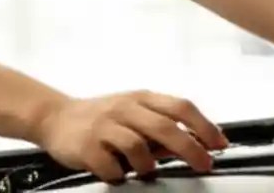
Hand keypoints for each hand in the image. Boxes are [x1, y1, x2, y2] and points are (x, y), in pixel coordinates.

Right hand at [32, 90, 229, 182]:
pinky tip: (118, 173)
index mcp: (139, 98)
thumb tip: (200, 142)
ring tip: (146, 170)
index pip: (179, 106)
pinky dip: (120, 175)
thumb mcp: (132, 112)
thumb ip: (162, 125)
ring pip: (138, 147)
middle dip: (190, 149)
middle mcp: (122, 109)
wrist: (54, 117)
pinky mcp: (86, 146)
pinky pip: (111, 167)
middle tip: (204, 165)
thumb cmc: (100, 118)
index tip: (220, 144)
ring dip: (149, 165)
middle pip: (164, 127)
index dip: (204, 125)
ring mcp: (103, 127)